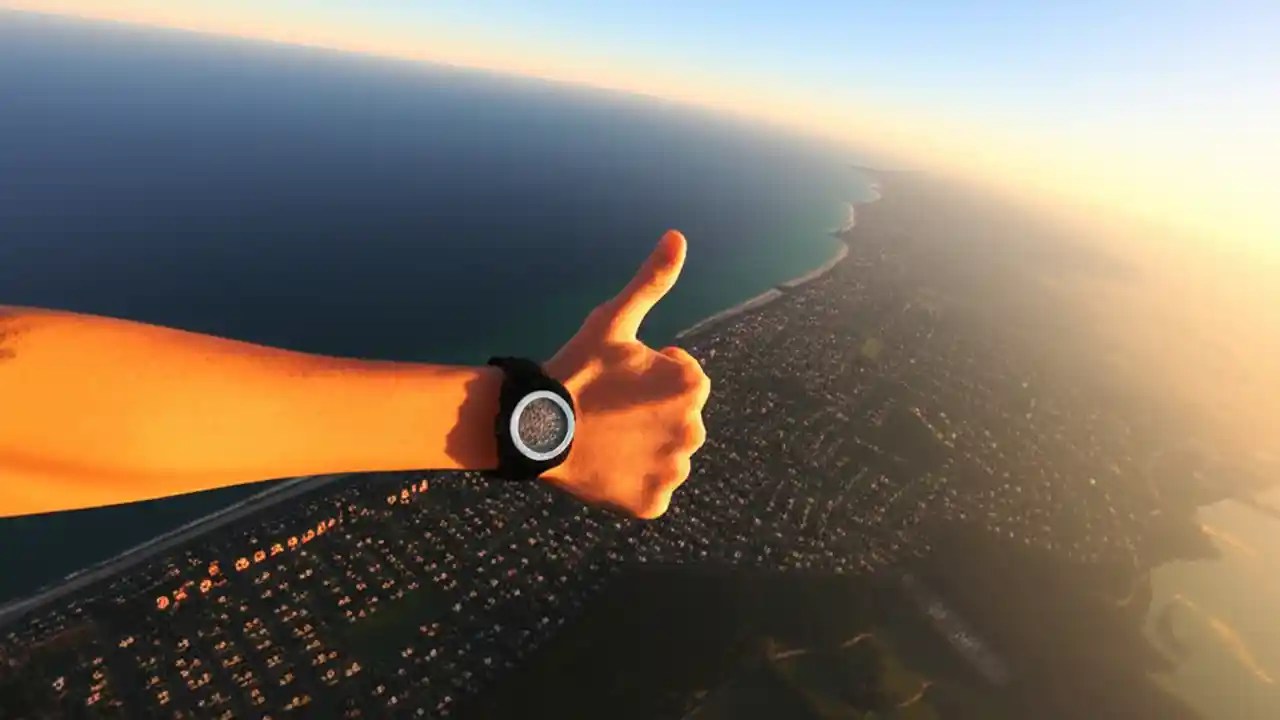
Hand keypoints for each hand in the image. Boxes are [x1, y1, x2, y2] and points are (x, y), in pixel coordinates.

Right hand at [542, 230, 710, 518]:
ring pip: (665, 456)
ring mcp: (673, 469)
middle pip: (676, 420)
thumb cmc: (575, 368)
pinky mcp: (654, 502)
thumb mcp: (613, 320)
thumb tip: (678, 235)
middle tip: (606, 410)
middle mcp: (694, 429)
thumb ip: (652, 280)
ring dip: (642, 448)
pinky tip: (606, 467)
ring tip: (605, 437)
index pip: (681, 381)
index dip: (645, 377)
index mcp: (692, 385)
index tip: (614, 380)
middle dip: (648, 414)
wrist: (534, 426)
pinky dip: (632, 484)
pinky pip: (651, 491)